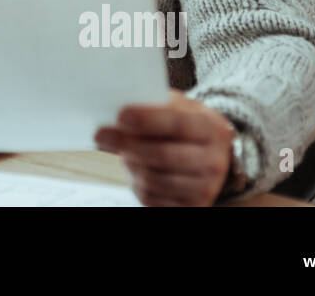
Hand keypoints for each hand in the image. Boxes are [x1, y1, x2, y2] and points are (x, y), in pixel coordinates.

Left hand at [94, 88, 234, 205]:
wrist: (207, 154)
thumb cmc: (182, 124)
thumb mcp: (176, 107)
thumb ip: (152, 106)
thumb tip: (113, 113)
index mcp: (212, 129)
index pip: (178, 124)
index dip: (147, 120)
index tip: (121, 116)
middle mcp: (213, 161)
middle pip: (164, 155)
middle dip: (127, 144)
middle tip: (101, 134)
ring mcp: (205, 188)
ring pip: (153, 179)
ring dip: (129, 164)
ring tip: (124, 151)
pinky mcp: (191, 207)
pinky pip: (151, 199)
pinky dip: (136, 183)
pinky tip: (136, 170)